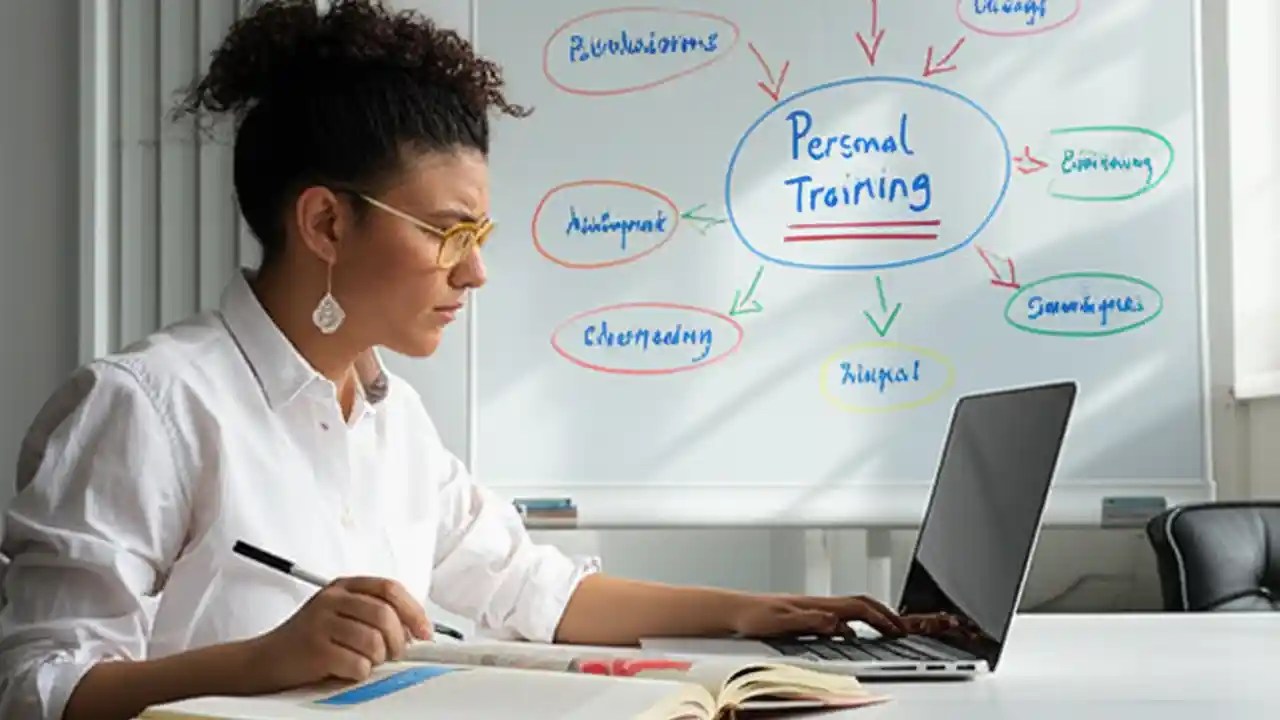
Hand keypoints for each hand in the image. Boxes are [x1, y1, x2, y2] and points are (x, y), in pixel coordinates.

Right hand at [248, 576, 432, 690]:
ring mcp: (321, 622)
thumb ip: (374, 613)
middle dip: (398, 641)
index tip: (424, 632)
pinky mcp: (314, 649)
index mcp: (344, 586)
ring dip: (378, 659)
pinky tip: (347, 670)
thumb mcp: (341, 614)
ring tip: (366, 662)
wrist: (265, 660)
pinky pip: (357, 664)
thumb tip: (415, 629)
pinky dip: (359, 672)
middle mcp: (332, 599)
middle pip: (385, 615)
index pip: (390, 589)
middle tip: (394, 654)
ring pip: (374, 641)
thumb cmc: (309, 639)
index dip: (413, 611)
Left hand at [729, 593, 908, 637]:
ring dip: (872, 618)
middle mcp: (817, 603)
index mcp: (816, 604)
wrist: (734, 611)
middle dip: (884, 614)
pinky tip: (851, 635)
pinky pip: (838, 618)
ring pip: (850, 610)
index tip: (898, 629)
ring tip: (886, 629)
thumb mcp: (781, 621)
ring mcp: (812, 608)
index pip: (858, 608)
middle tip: (901, 628)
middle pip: (860, 604)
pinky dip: (854, 625)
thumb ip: (809, 621)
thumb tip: (836, 622)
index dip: (881, 617)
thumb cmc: (752, 615)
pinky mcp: (805, 615)